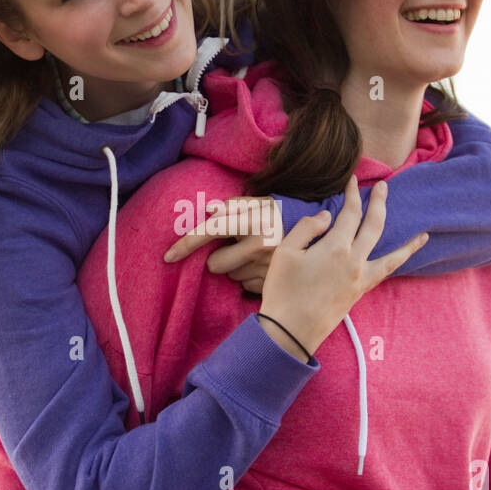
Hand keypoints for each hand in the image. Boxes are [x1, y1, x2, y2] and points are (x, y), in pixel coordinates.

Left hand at [164, 196, 282, 294]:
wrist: (322, 236)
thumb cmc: (283, 216)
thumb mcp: (262, 203)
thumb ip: (234, 205)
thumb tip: (208, 211)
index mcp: (256, 221)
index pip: (212, 231)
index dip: (187, 243)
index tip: (168, 257)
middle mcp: (261, 245)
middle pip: (215, 264)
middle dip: (220, 257)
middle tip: (237, 247)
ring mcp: (267, 269)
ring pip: (230, 276)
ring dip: (236, 267)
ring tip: (254, 256)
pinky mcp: (272, 286)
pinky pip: (245, 286)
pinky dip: (249, 278)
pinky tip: (262, 267)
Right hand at [257, 175, 425, 358]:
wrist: (292, 330)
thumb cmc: (283, 291)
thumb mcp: (285, 253)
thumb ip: (307, 228)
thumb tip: (327, 217)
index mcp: (336, 247)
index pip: (350, 213)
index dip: (353, 194)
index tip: (353, 180)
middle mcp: (355, 260)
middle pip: (374, 225)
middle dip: (380, 203)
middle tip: (384, 187)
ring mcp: (361, 277)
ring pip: (392, 254)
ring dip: (407, 241)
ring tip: (423, 234)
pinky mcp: (361, 291)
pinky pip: (386, 273)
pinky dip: (400, 263)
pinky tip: (406, 260)